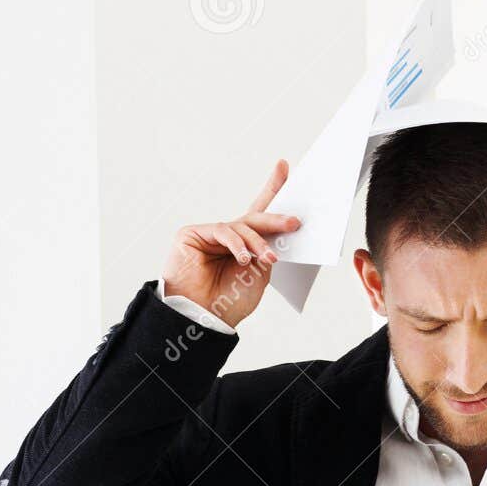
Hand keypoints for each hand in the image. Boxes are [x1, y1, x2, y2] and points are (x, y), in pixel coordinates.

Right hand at [161, 160, 301, 328]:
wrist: (204, 318)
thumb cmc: (229, 302)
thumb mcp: (259, 274)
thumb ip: (266, 250)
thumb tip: (281, 228)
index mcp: (244, 246)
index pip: (260, 215)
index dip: (271, 190)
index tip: (284, 167)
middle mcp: (227, 237)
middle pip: (254, 218)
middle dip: (276, 218)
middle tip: (294, 221)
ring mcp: (209, 234)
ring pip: (241, 226)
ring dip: (258, 242)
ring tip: (268, 258)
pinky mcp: (192, 234)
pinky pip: (222, 231)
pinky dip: (236, 244)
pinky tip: (244, 258)